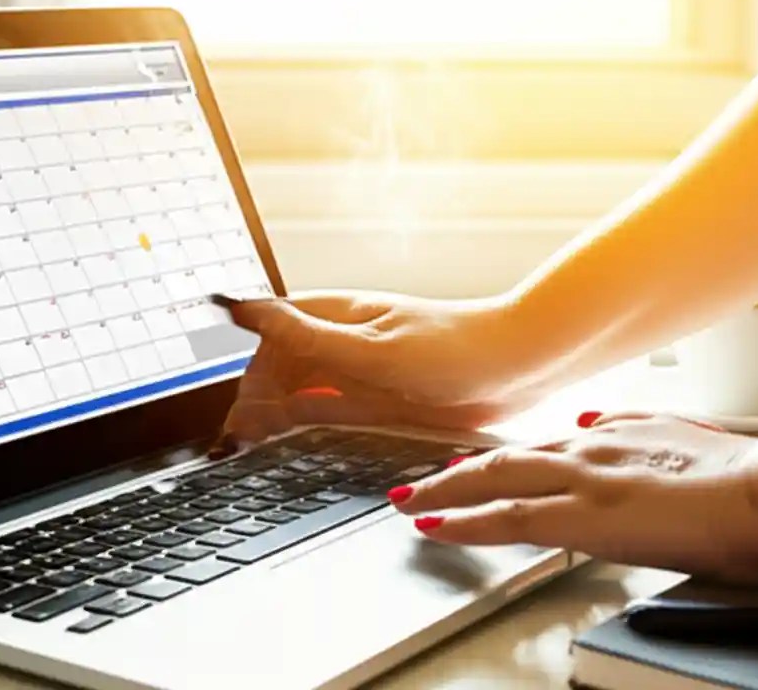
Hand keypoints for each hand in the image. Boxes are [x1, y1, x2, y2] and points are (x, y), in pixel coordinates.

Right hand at [222, 291, 547, 442]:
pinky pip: (335, 416)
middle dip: (255, 403)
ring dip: (277, 420)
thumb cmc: (455, 348)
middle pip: (282, 371)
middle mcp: (345, 343)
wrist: (523, 367)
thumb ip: (305, 336)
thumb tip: (240, 307)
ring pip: (304, 396)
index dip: (248, 375)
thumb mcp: (371, 348)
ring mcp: (364, 374)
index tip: (236, 413)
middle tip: (235, 444)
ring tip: (251, 449)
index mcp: (337, 317)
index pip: (270, 340)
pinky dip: (310, 431)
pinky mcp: (386, 401)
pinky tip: (297, 448)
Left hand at [389, 413, 757, 581]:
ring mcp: (582, 480)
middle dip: (459, 469)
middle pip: (508, 455)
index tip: (478, 462)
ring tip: (409, 498)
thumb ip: (640, 426)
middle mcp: (591, 448)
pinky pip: (505, 517)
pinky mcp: (580, 516)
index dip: (506, 456)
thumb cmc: (745, 476)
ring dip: (446, 488)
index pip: (546, 443)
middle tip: (421, 479)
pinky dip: (463, 520)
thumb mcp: (688, 435)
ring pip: (494, 478)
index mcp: (619, 433)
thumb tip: (596, 417)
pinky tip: (434, 524)